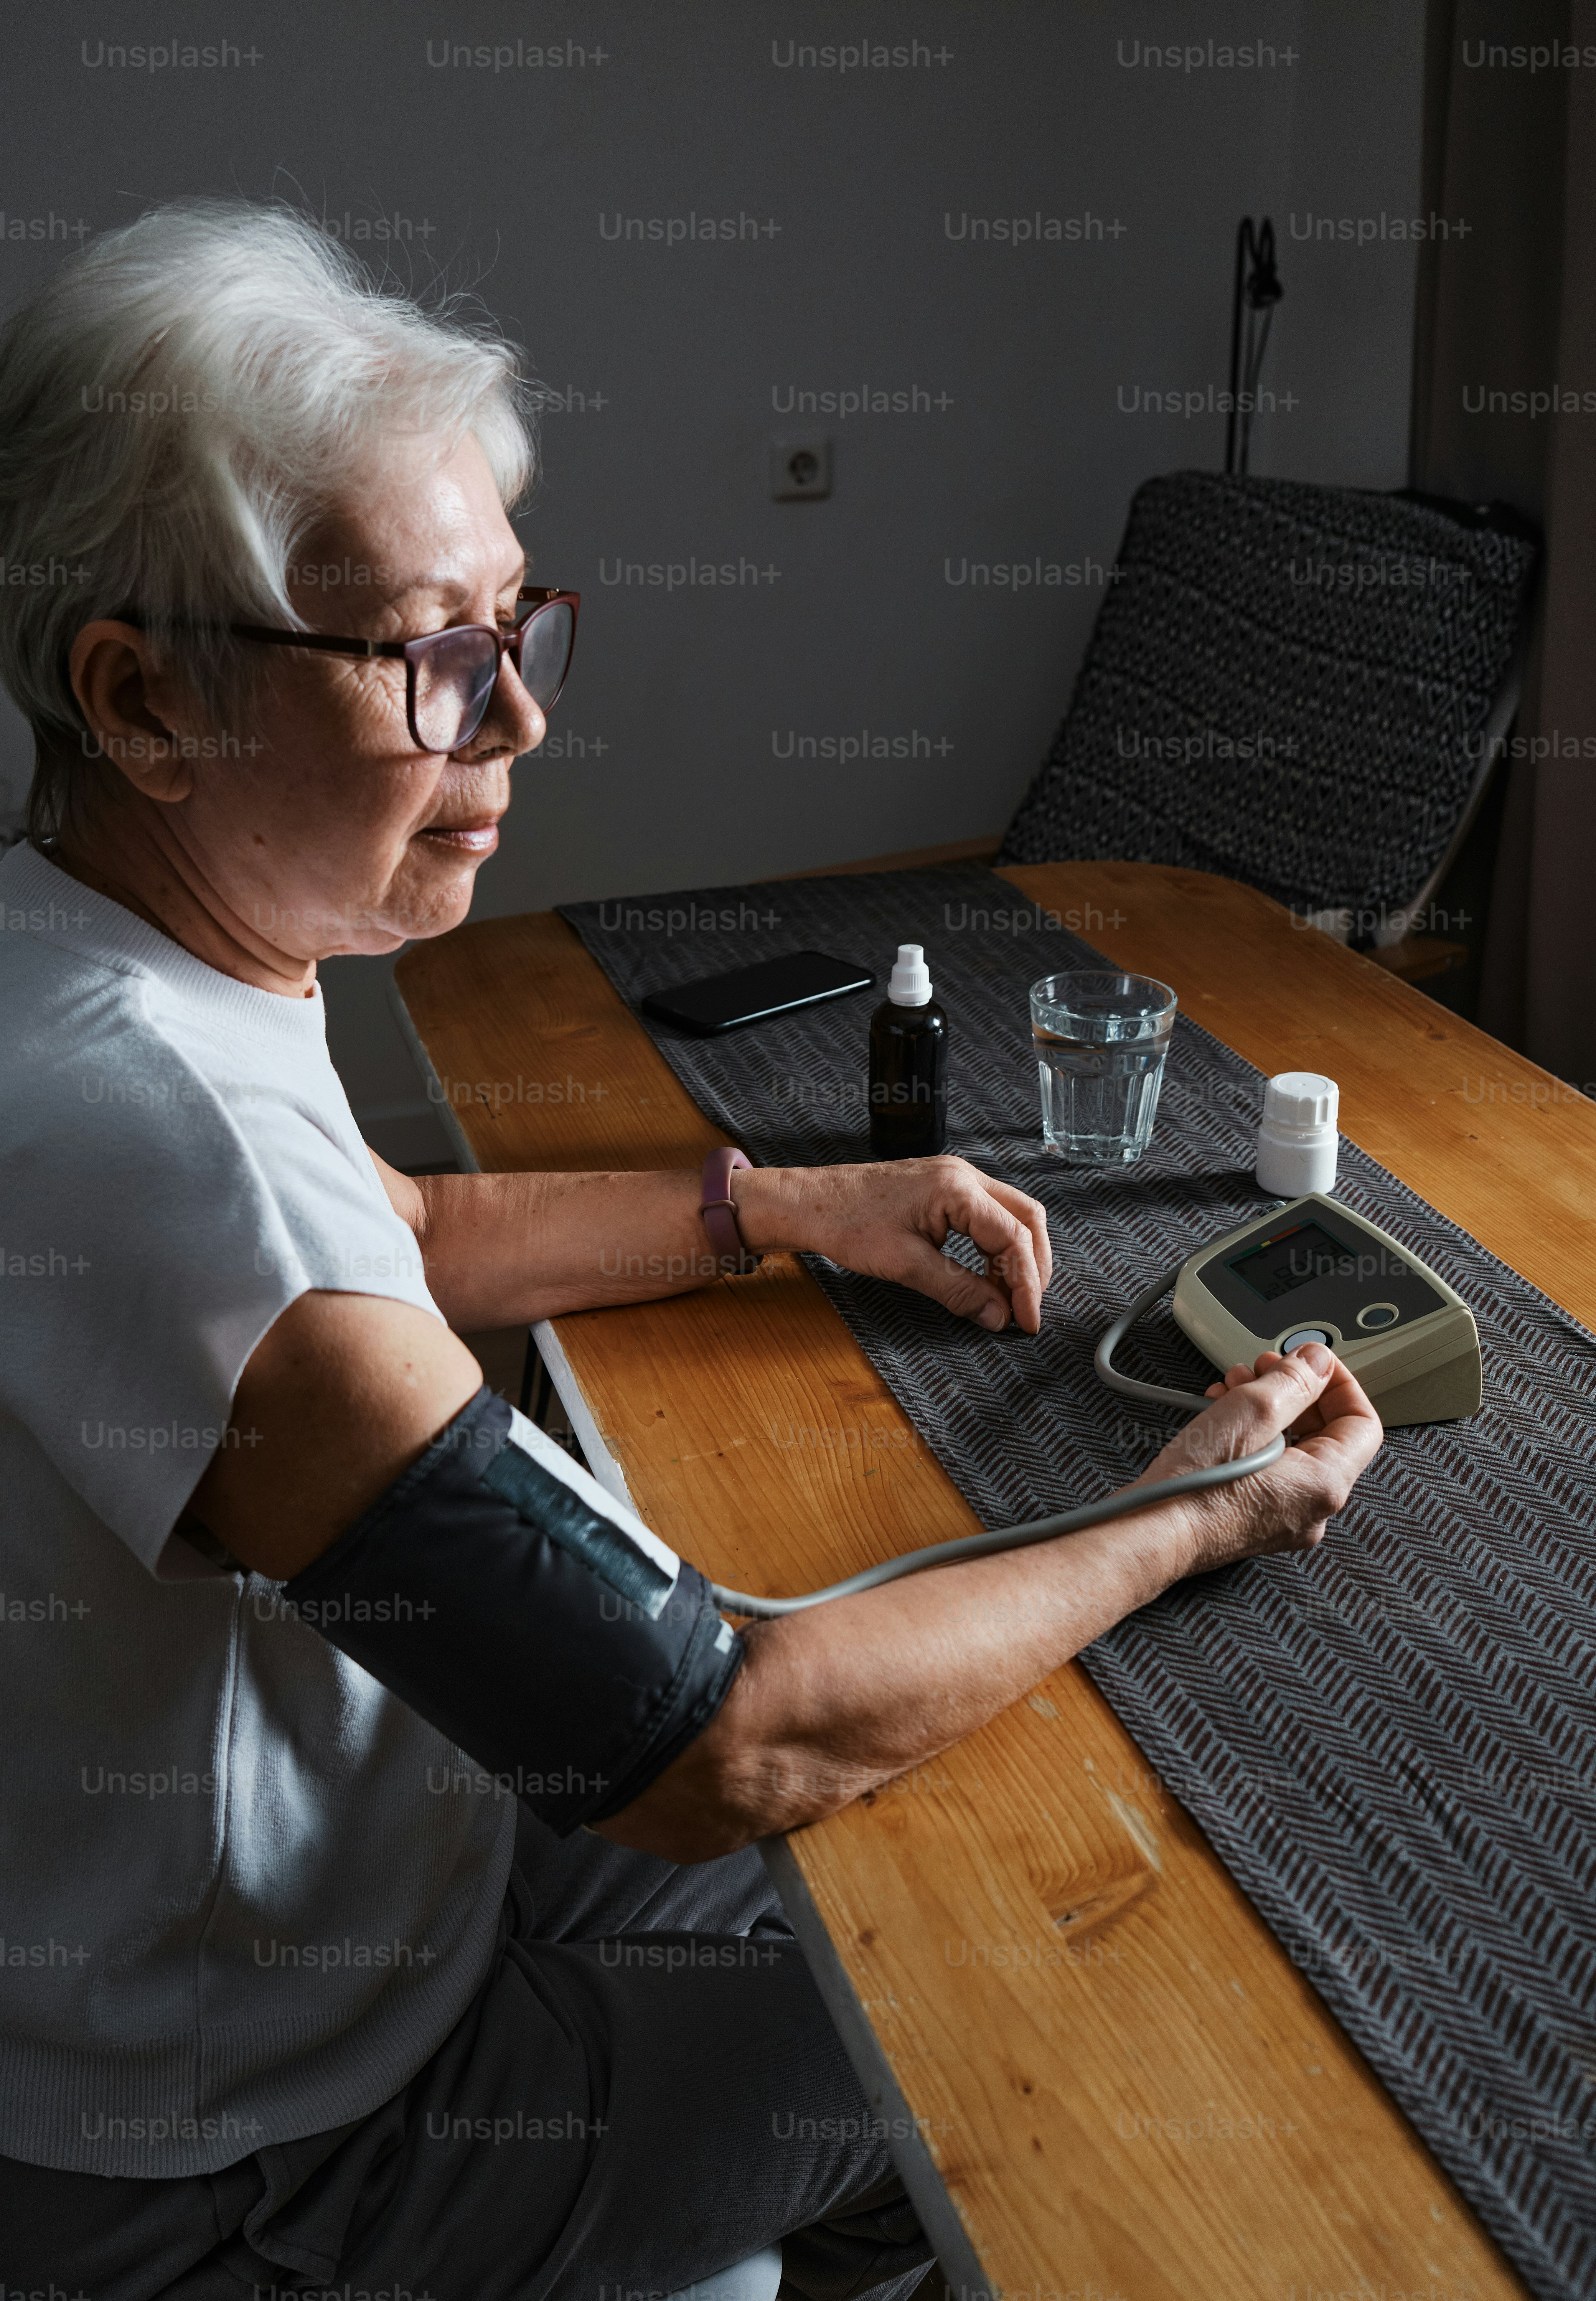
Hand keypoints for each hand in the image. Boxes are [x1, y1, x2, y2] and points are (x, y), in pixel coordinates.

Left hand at [733, 1155, 1052, 1331]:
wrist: (810, 1203)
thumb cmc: (846, 1223)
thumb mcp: (905, 1265)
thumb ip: (957, 1290)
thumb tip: (997, 1317)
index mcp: (957, 1188)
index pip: (1014, 1237)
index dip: (1026, 1284)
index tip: (1026, 1320)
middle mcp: (963, 1175)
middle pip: (1026, 1219)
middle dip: (1033, 1267)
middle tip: (1026, 1308)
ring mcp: (955, 1178)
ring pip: (1011, 1216)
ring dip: (1016, 1258)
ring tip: (1007, 1298)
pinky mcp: (945, 1189)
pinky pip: (988, 1216)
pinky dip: (995, 1248)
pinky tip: (986, 1275)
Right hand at [1133, 1344, 1382, 1575]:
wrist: (1147, 1535)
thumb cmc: (1192, 1488)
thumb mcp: (1250, 1412)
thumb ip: (1294, 1380)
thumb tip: (1318, 1361)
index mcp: (1324, 1484)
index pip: (1362, 1422)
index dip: (1338, 1381)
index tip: (1309, 1360)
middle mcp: (1311, 1508)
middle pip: (1325, 1433)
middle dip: (1293, 1390)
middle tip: (1262, 1367)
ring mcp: (1281, 1517)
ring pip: (1292, 1448)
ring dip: (1265, 1408)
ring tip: (1230, 1388)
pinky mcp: (1251, 1518)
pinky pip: (1267, 1468)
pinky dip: (1249, 1435)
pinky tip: (1219, 1414)